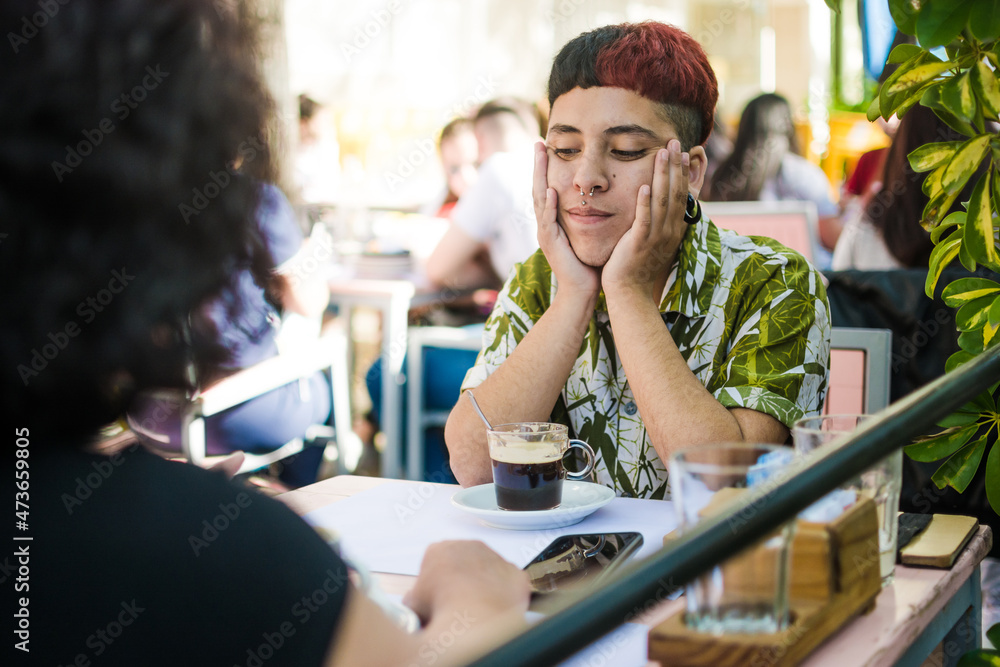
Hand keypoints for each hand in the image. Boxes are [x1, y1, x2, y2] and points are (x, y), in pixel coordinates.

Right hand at [403, 541, 529, 623]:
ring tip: (477, 608)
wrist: (474, 617)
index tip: (437, 595)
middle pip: (464, 561)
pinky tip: (496, 609)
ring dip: (484, 584)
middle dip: (461, 578)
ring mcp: (495, 558)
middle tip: (458, 602)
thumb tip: (414, 603)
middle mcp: (469, 547)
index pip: (435, 560)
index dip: (435, 580)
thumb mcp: (413, 604)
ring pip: (489, 570)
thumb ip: (412, 598)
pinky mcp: (514, 573)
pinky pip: (509, 583)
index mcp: (440, 549)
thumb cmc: (443, 606)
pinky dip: (504, 594)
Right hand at [532, 142, 599, 301]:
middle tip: (539, 143)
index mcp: (555, 221)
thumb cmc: (590, 264)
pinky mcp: (550, 245)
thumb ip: (591, 216)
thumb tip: (605, 197)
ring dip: (539, 177)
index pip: (549, 188)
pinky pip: (548, 221)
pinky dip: (548, 206)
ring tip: (540, 157)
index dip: (548, 168)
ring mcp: (545, 234)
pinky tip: (550, 190)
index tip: (550, 146)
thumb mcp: (589, 234)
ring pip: (539, 200)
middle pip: (539, 188)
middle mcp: (546, 225)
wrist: (583, 293)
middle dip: (538, 166)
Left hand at [602, 140, 688, 303]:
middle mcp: (669, 231)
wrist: (630, 292)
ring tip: (662, 152)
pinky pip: (645, 219)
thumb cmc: (637, 266)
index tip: (682, 151)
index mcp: (674, 229)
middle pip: (676, 192)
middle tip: (674, 141)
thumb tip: (658, 200)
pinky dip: (646, 202)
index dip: (682, 172)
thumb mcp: (653, 240)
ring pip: (663, 200)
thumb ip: (657, 220)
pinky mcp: (639, 244)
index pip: (682, 194)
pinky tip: (645, 185)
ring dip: (663, 175)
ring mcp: (656, 237)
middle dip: (675, 165)